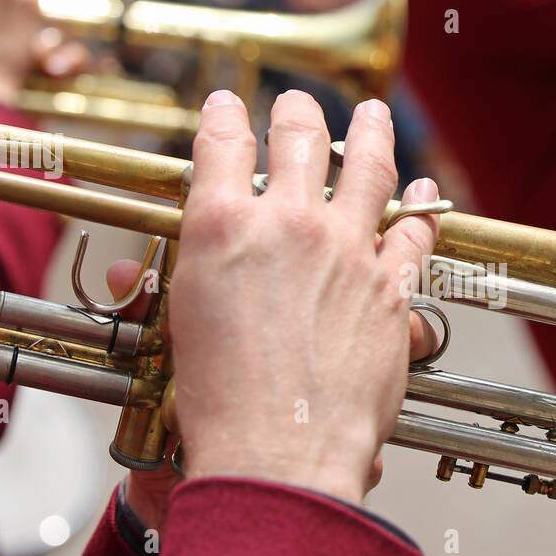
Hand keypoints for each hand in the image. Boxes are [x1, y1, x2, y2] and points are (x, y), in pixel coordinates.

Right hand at [168, 89, 439, 506]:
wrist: (279, 451)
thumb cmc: (222, 403)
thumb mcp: (177, 330)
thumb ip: (161, 287)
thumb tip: (128, 273)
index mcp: (222, 227)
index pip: (222, 145)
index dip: (224, 116)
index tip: (227, 106)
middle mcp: (288, 225)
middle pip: (298, 138)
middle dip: (294, 112)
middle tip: (294, 104)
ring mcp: (347, 250)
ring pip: (369, 167)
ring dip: (370, 131)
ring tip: (372, 113)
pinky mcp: (391, 286)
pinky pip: (415, 231)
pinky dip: (424, 206)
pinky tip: (427, 191)